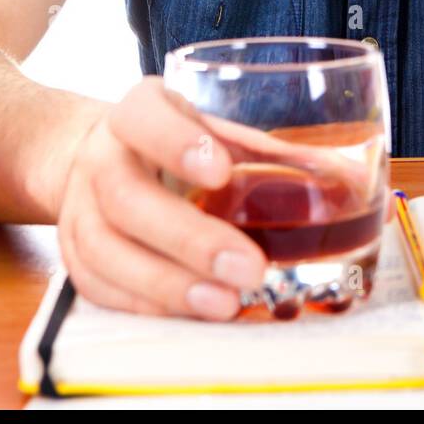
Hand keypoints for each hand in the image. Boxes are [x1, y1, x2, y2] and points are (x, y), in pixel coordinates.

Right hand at [58, 76, 269, 318]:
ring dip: (169, 284)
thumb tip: (346, 180)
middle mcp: (102, 156)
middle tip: (250, 266)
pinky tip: (192, 312)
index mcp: (137, 111)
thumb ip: (263, 149)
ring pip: (107, 250)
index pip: (145, 117)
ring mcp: (80, 207)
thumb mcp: (211, 126)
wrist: (100, 156)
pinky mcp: (76, 253)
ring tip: (227, 304)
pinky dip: (148, 304)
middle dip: (189, 238)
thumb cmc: (176, 140)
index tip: (222, 170)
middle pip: (127, 198)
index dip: (178, 142)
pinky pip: (100, 286)